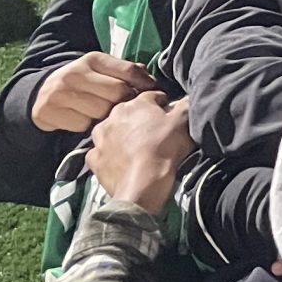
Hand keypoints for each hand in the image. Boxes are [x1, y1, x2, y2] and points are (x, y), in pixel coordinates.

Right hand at [31, 52, 153, 133]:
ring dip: (107, 116)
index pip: (128, 71)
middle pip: (117, 93)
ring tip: (105, 114)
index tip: (151, 92)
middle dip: (125, 102)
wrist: (43, 93)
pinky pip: (83, 125)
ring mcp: (60, 92)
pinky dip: (88, 126)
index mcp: (93, 60)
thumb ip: (126, 72)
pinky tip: (86, 120)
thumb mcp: (102, 71)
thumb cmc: (84, 83)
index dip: (144, 83)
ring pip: (101, 111)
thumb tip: (150, 81)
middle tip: (125, 108)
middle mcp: (75, 73)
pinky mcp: (50, 111)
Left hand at [86, 92, 189, 213]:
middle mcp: (113, 116)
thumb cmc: (164, 150)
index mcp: (136, 104)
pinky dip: (110, 154)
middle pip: (130, 113)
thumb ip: (186, 105)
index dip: (164, 105)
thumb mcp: (184, 122)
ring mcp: (100, 138)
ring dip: (122, 135)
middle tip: (155, 134)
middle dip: (141, 119)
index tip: (171, 115)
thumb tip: (187, 98)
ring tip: (137, 148)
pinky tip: (121, 160)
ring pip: (112, 130)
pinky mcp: (94, 159)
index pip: (152, 96)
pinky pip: (101, 152)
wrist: (143, 185)